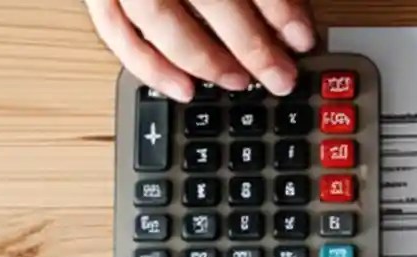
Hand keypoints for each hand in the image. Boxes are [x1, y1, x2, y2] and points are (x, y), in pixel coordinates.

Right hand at [84, 0, 316, 100]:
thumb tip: (294, 17)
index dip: (278, 6)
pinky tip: (184, 88)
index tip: (302, 39)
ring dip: (201, 57)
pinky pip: (114, 28)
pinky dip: (148, 64)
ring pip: (157, 17)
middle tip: (279, 76)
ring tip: (238, 81)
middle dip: (249, 43)